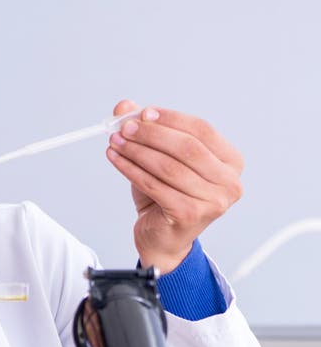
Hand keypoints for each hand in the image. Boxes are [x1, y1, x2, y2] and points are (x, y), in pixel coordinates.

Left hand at [107, 100, 243, 272]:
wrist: (163, 240)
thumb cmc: (165, 198)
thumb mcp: (160, 160)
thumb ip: (148, 131)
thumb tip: (124, 107)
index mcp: (231, 162)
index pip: (201, 130)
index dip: (170, 118)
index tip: (143, 112)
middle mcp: (229, 182)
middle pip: (186, 147)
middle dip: (152, 134)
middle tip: (124, 126)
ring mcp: (213, 201)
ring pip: (168, 167)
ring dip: (137, 151)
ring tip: (115, 141)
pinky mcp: (190, 214)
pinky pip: (155, 185)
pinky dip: (131, 169)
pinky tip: (115, 159)